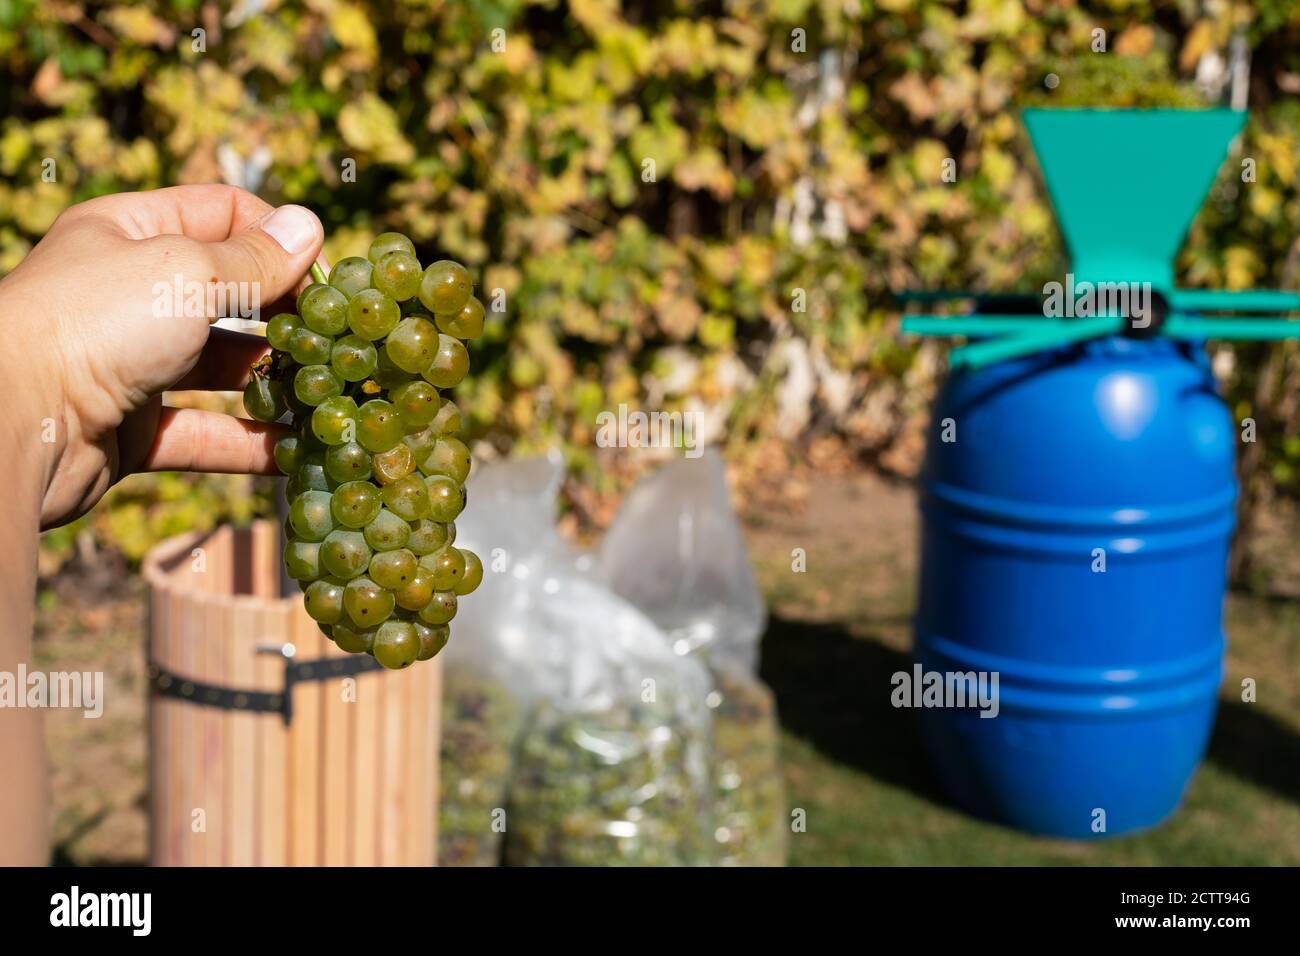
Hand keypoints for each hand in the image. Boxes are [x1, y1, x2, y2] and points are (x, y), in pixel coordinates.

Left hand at [0, 184, 324, 529]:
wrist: (16, 421)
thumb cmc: (97, 321)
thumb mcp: (188, 270)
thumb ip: (255, 258)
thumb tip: (310, 227)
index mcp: (129, 233)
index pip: (221, 214)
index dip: (276, 237)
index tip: (325, 273)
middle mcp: (129, 295)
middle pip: (228, 295)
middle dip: (283, 313)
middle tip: (336, 334)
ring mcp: (131, 364)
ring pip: (221, 369)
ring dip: (274, 380)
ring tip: (329, 391)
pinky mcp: (134, 431)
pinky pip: (206, 434)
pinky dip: (251, 443)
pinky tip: (299, 449)